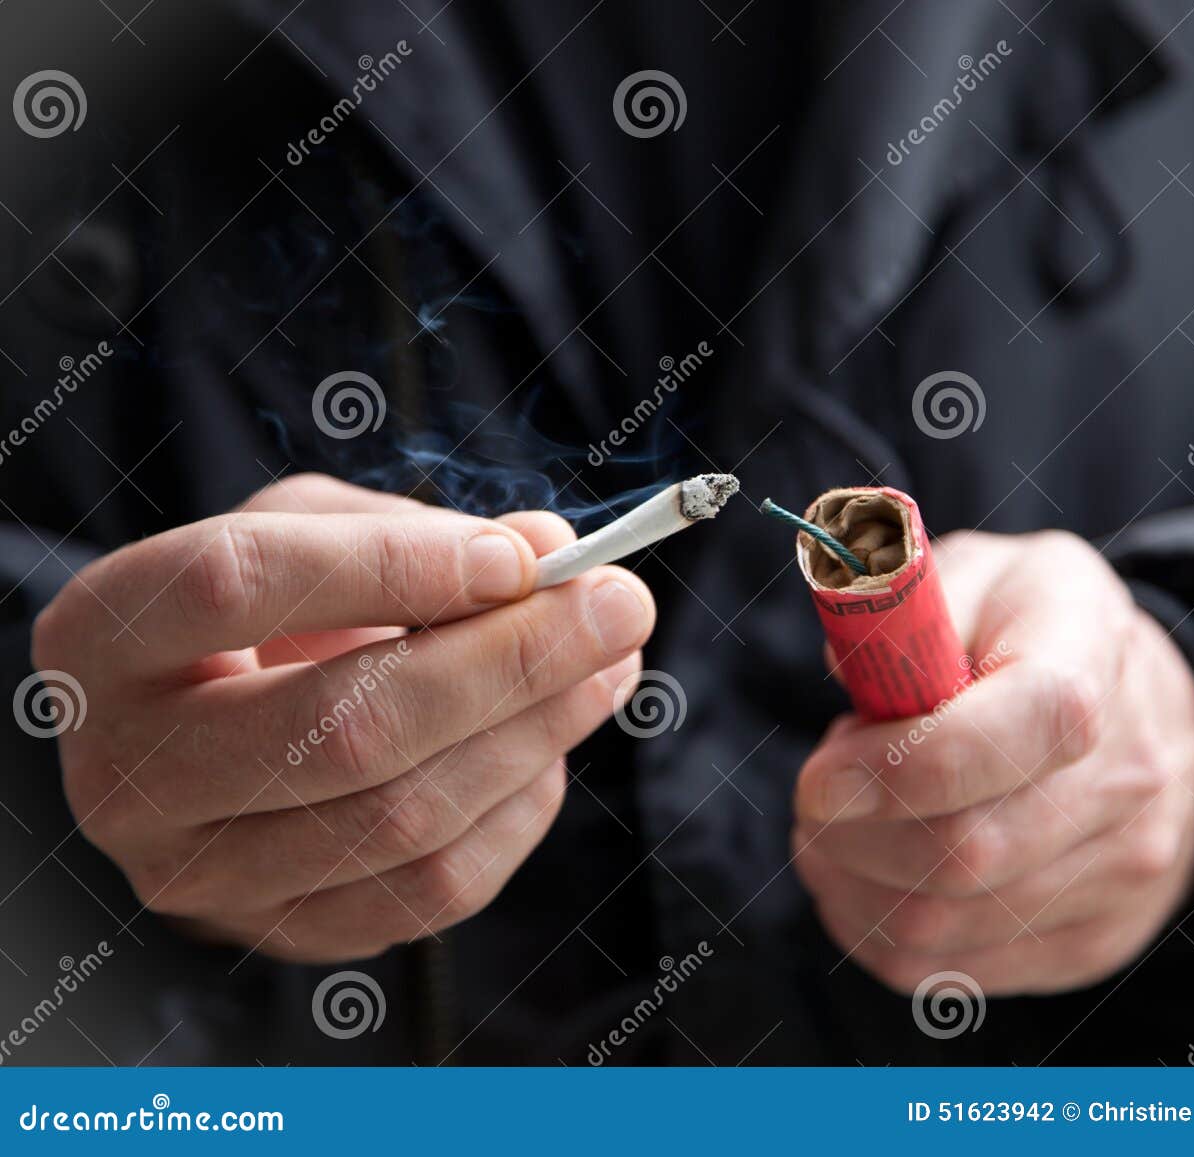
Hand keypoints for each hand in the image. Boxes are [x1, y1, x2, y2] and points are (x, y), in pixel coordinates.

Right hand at [32, 473, 654, 962]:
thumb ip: (416, 531)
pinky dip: (518, 807)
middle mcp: (132, 774)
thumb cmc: (264, 612)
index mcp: (106, 639)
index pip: (242, 587)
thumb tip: (543, 552)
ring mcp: (203, 876)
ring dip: (539, 734)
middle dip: (512, 662)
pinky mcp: (286, 934)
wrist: (209, 736)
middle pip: (345, 728)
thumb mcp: (311, 532)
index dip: (396, 568)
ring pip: (405, 821)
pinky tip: (550, 742)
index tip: (521, 556)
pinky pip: (434, 890)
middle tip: (619, 604)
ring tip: (610, 663)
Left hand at [792, 530, 1193, 995]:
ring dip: (849, 884)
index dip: (893, 770)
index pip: (1005, 737)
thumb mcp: (976, 572)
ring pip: (940, 925)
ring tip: (832, 830)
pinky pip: (947, 968)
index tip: (821, 774)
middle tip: (817, 797)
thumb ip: (905, 608)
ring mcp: (1120, 870)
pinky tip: (862, 876)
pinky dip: (874, 930)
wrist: (1145, 709)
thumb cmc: (1032, 631)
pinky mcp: (1091, 939)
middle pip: (964, 852)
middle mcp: (1126, 774)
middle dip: (850, 834)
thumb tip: (852, 676)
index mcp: (1088, 657)